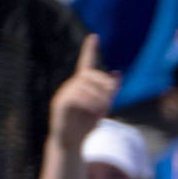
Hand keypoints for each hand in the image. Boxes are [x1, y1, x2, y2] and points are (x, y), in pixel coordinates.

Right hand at [48, 35, 120, 149]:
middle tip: (112, 94)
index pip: (86, 64)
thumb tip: (117, 73)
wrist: (72, 142)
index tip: (94, 36)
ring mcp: (64, 93)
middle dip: (103, 82)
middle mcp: (71, 85)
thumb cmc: (86, 124)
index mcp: (82, 85)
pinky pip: (76, 96)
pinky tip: (94, 110)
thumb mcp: (102, 107)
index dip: (90, 50)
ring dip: (98, 96)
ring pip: (84, 85)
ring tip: (102, 109)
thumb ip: (109, 92)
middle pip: (88, 74)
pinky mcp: (60, 103)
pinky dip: (88, 101)